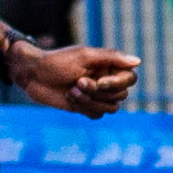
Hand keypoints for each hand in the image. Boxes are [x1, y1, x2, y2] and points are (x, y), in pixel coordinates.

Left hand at [22, 42, 139, 117]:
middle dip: (98, 92)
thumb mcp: (84, 56)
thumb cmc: (57, 61)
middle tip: (77, 82)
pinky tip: (69, 97)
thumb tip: (138, 61)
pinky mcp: (86, 107)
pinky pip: (97, 115)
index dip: (117, 83)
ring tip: (71, 90)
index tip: (99, 81)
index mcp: (108, 65)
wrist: (33, 75)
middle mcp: (105, 80)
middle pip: (120, 96)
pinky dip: (83, 108)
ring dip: (89, 101)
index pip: (129, 78)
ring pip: (109, 108)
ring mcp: (96, 95)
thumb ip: (111, 57)